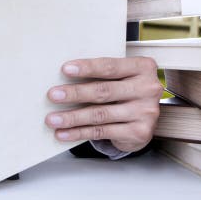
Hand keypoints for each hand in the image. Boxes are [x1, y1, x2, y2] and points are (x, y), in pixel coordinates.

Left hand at [45, 57, 162, 152]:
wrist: (144, 119)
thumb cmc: (125, 91)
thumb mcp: (121, 76)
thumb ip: (102, 74)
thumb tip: (65, 77)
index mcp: (143, 67)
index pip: (111, 66)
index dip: (87, 68)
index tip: (66, 69)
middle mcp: (147, 89)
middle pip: (104, 91)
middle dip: (75, 93)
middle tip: (54, 95)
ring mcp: (145, 112)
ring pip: (100, 114)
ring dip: (73, 117)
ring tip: (53, 118)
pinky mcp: (139, 132)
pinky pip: (102, 132)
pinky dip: (79, 132)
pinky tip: (64, 133)